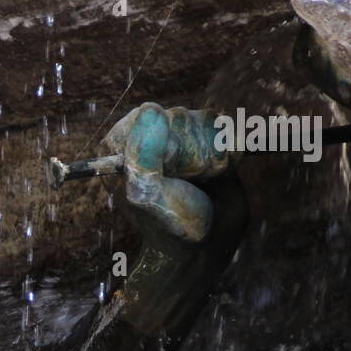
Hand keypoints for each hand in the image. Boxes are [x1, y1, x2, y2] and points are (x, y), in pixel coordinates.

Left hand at [104, 103, 239, 242]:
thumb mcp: (148, 192)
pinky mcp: (208, 138)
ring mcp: (180, 135)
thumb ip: (143, 153)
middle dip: (189, 156)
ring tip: (199, 181)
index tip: (166, 173)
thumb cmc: (171, 221)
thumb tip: (152, 109)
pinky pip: (227, 127)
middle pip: (180, 116)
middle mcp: (149, 135)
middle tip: (183, 183)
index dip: (165, 147)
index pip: (149, 117)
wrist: (209, 241)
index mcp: (123, 144)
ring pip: (206, 120)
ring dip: (209, 158)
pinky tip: (216, 174)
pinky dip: (228, 154)